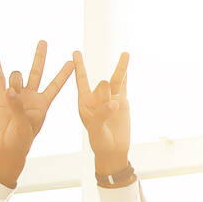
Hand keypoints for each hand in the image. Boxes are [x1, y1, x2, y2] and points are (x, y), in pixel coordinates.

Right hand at [0, 41, 72, 185]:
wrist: (7, 148)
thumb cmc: (21, 141)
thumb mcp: (25, 126)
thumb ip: (19, 108)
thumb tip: (10, 90)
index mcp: (43, 104)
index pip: (56, 85)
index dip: (64, 74)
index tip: (73, 62)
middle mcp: (31, 96)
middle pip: (37, 72)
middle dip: (40, 57)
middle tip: (44, 41)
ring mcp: (16, 95)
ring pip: (17, 77)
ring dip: (14, 81)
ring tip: (12, 93)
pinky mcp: (1, 96)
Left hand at [74, 50, 130, 173]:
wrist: (113, 150)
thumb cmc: (99, 141)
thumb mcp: (95, 128)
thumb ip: (102, 113)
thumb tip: (114, 101)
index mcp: (84, 102)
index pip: (81, 80)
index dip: (78, 66)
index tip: (75, 52)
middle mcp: (97, 97)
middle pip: (101, 86)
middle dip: (105, 93)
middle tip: (109, 106)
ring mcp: (110, 98)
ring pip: (115, 80)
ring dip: (120, 67)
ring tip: (125, 54)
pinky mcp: (122, 102)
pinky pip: (124, 86)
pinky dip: (126, 75)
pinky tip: (127, 64)